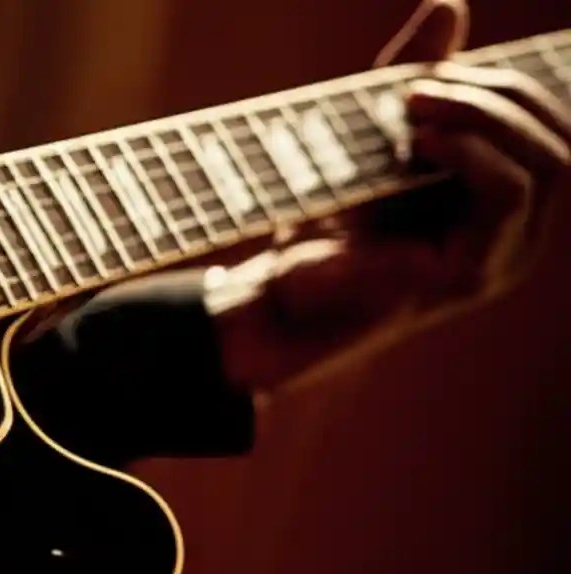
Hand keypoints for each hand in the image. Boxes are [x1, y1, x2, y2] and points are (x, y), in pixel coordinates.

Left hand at [210, 0, 570, 391]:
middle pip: (560, 138)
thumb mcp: (373, 139)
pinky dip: (471, 153)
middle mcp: (516, 233)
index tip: (432, 68)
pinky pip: (507, 194)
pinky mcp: (473, 274)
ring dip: (485, 115)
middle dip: (499, 92)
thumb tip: (449, 6)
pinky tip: (418, 139)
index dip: (501, 85)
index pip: (546, 125)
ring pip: (548, 162)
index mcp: (503, 202)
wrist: (277, 297)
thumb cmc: (323, 224)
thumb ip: (417, 80)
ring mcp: (501, 257)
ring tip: (416, 101)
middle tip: (425, 80)